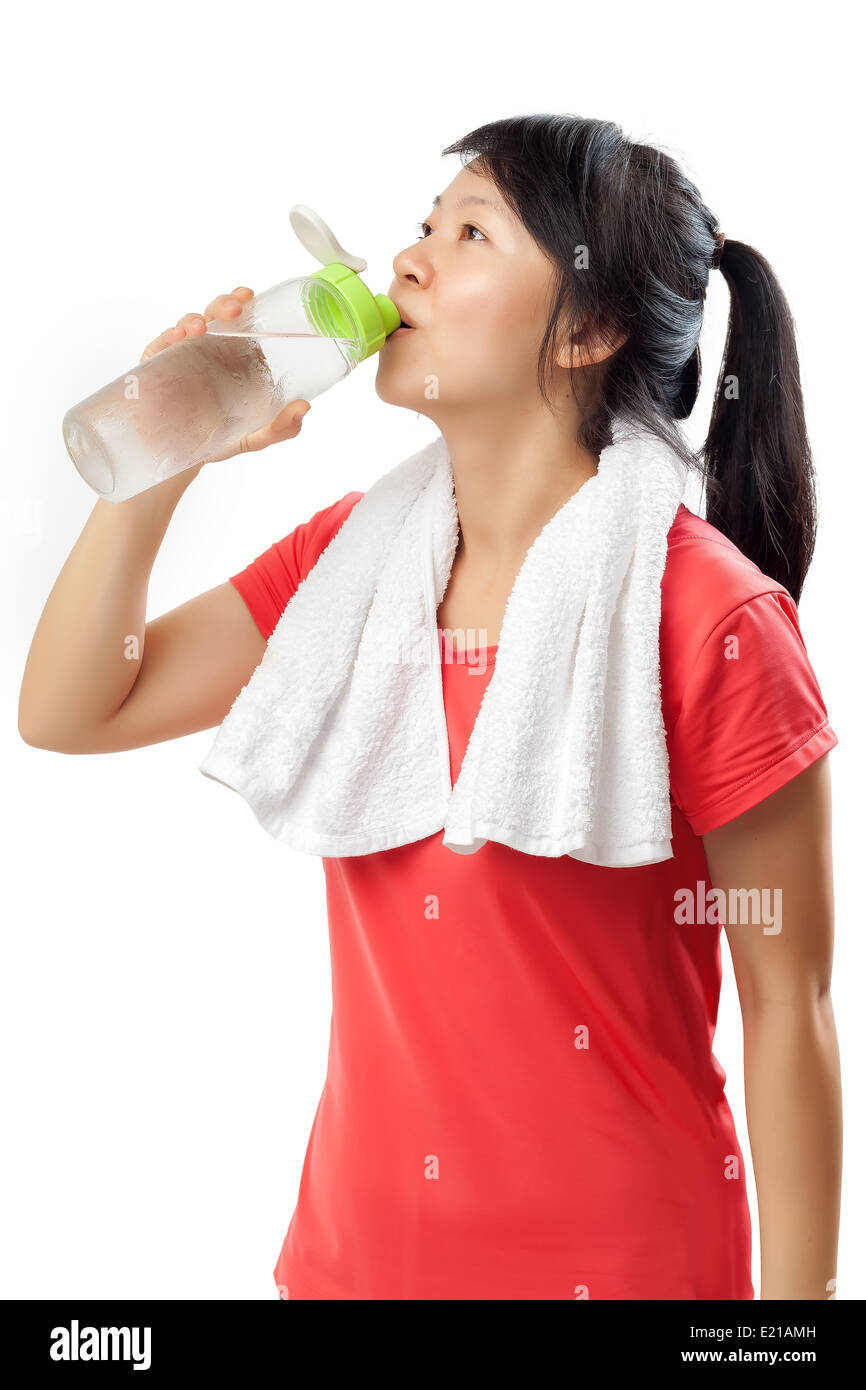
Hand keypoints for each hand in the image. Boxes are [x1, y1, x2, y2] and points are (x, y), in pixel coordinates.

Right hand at [139, 287, 311, 467]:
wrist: (182, 461)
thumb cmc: (220, 441)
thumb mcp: (256, 437)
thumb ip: (281, 427)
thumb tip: (304, 408)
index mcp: (232, 358)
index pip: (239, 321)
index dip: (241, 303)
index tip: (249, 297)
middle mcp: (207, 351)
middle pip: (214, 316)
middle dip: (223, 305)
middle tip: (235, 308)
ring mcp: (181, 357)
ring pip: (186, 327)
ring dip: (193, 320)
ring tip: (200, 328)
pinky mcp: (157, 369)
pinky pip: (159, 347)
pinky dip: (166, 338)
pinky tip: (176, 338)